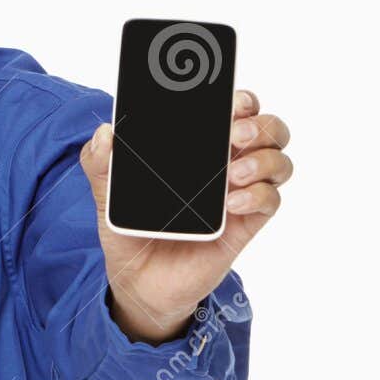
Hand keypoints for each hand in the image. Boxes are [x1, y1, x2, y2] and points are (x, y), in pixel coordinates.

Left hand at [80, 88, 291, 342]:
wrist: (138, 281)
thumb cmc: (132, 229)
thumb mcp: (107, 193)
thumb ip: (100, 162)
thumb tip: (104, 134)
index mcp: (201, 146)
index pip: (236, 109)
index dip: (242, 98)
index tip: (230, 100)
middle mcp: (229, 163)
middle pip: (268, 129)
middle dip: (260, 123)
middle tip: (234, 134)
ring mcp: (241, 193)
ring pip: (279, 161)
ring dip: (264, 159)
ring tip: (233, 174)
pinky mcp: (245, 224)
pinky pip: (271, 201)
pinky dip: (259, 195)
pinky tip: (233, 203)